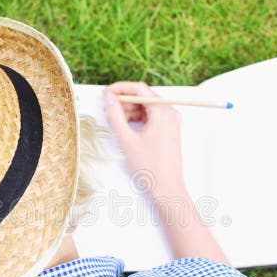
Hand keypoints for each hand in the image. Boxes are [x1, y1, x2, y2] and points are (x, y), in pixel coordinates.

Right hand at [103, 82, 186, 199]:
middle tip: (107, 109)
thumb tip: (108, 98)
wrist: (167, 188)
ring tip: (114, 121)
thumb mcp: (127, 140)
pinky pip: (150, 117)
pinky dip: (137, 119)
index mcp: (163, 112)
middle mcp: (170, 113)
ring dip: (129, 110)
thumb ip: (115, 116)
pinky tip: (125, 127)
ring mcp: (171, 121)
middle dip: (124, 101)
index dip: (120, 88)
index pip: (139, 89)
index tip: (105, 94)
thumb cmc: (149, 167)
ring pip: (146, 107)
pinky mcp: (168, 130)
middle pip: (143, 97)